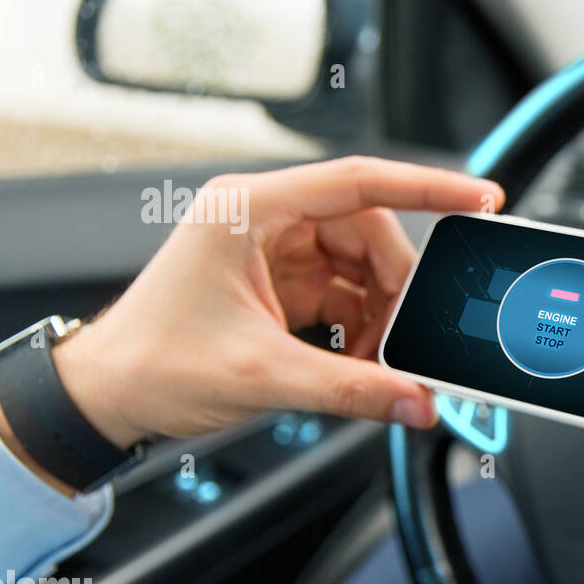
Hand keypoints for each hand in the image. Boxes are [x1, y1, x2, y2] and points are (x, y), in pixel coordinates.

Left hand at [51, 156, 501, 450]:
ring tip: (377, 361)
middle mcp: (265, 219)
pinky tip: (362, 361)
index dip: (428, 187)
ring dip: (382, 313)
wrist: (105, 396)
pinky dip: (364, 327)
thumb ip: (351, 389)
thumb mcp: (261, 376)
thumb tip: (416, 401)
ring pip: (362, 265)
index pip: (359, 181)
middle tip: (412, 336)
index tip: (478, 197)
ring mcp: (274, 250)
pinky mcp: (280, 282)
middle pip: (369, 231)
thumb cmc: (151, 364)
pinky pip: (346, 293)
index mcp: (250, 209)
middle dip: (397, 286)